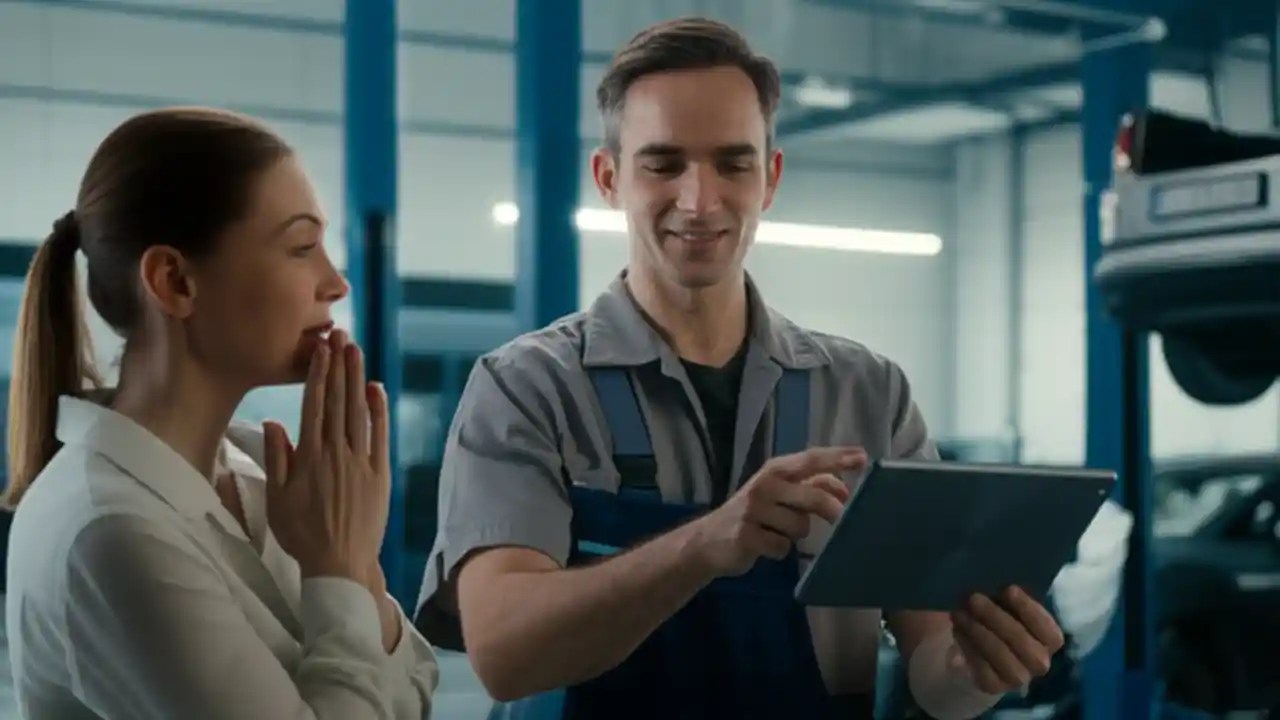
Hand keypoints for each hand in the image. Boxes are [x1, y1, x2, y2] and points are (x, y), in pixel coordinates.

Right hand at [263, 330, 391, 588]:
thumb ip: (277, 458)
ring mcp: (361, 462)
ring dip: (357, 379)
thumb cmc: (302, 534)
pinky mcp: (380, 474)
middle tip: (341, 334)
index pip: (314, 406)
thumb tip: (274, 422)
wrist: (340, 564)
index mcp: (309, 457)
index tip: (320, 349)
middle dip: (339, 365)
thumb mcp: (277, 498)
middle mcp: (336, 454)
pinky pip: (380, 436)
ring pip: (359, 412)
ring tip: (356, 350)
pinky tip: (376, 389)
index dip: (318, 375)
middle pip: (338, 401)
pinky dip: (379, 411)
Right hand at [688, 447, 867, 576]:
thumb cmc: (754, 514)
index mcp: (775, 470)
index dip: (838, 458)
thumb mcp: (780, 494)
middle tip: (844, 521)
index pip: (811, 459)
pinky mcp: (746, 535)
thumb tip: (844, 488)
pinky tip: (764, 547)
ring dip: (796, 535)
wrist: (708, 540)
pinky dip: (779, 551)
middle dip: (833, 510)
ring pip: (799, 526)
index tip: (864, 458)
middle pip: (813, 495)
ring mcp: (753, 510)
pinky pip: (781, 547)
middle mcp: (765, 485)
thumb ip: (810, 487)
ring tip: (777, 533)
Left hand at [948, 586, 1065, 694]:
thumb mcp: (1007, 606)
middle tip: (974, 597)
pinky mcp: (993, 686)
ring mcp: (1017, 677)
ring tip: (959, 612)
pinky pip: (981, 669)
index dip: (1030, 609)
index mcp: (1049, 640)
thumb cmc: (997, 620)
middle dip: (996, 617)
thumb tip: (996, 576)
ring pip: (1002, 656)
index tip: (1008, 588)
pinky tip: (958, 630)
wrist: (976, 654)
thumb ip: (1009, 596)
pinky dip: (968, 646)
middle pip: (1022, 642)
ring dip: (979, 631)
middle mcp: (1039, 662)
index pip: (1049, 630)